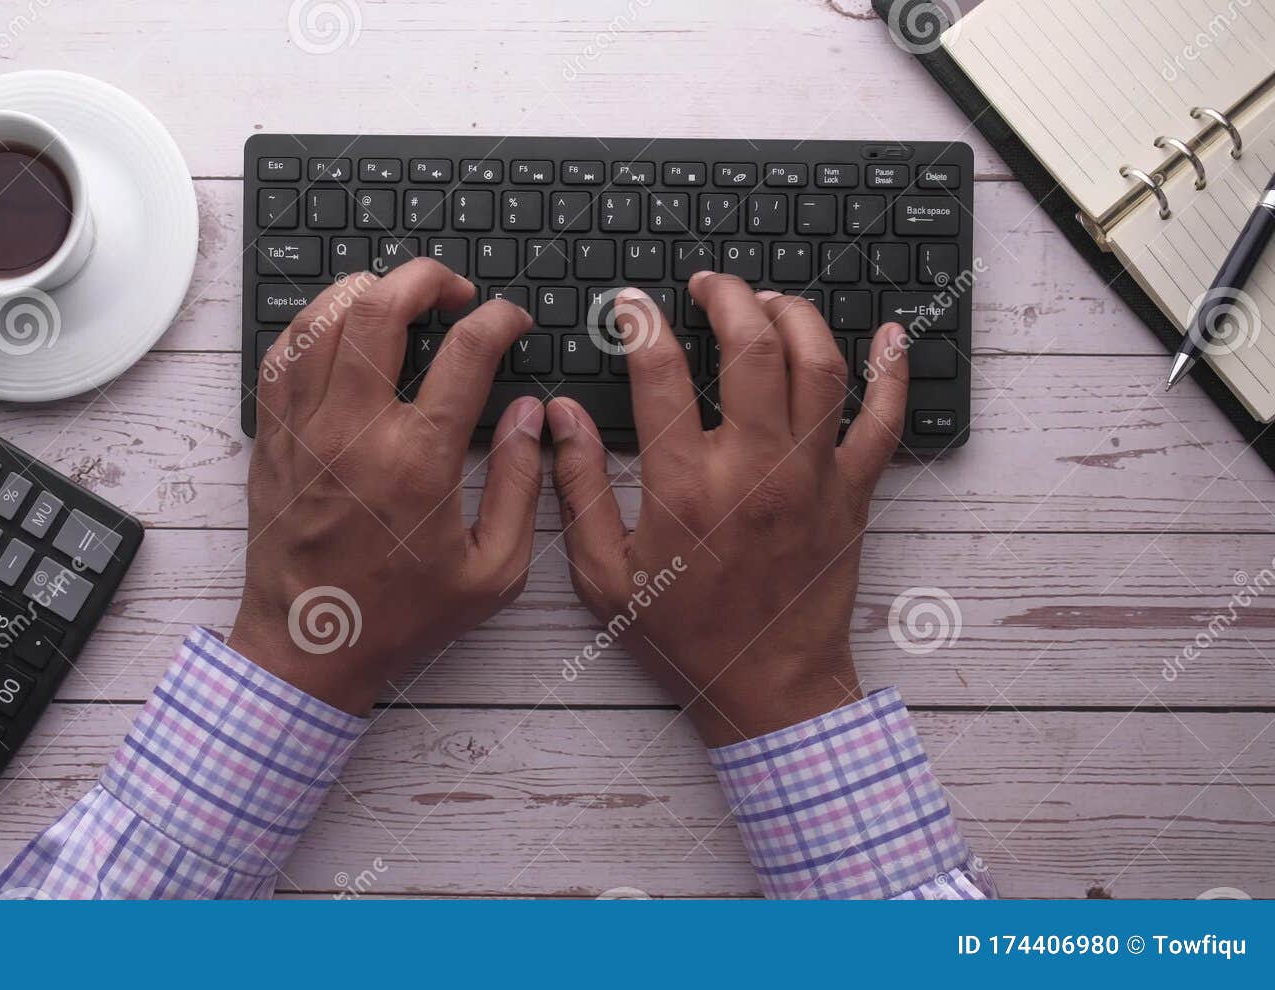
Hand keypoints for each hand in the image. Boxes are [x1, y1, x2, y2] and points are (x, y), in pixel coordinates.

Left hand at [229, 260, 544, 714]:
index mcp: (418, 460)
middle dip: (427, 277)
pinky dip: (313, 325)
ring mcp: (305, 429)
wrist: (310, 646)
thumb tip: (529, 415)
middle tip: (453, 291)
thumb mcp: (493, 570)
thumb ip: (521, 485)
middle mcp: (355, 431)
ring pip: (324, 317)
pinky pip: (282, 354)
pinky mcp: (273, 438)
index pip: (467, 352)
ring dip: (368, 290)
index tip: (512, 321)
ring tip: (399, 300)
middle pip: (382, 306)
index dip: (500, 319)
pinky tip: (340, 329)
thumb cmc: (401, 615)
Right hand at [549, 273, 909, 744]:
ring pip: (819, 365)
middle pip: (752, 347)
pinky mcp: (852, 493)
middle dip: (728, 296)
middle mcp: (754, 469)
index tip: (631, 305)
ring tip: (768, 301)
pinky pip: (883, 419)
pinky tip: (889, 336)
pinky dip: (893, 371)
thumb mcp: (603, 576)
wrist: (768, 689)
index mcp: (685, 487)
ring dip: (795, 316)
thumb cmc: (684, 638)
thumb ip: (578, 490)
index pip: (660, 373)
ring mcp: (811, 477)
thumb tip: (557, 419)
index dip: (640, 323)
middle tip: (708, 283)